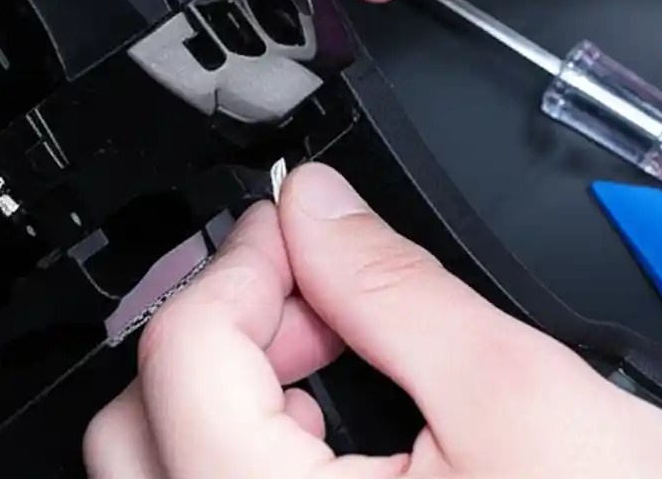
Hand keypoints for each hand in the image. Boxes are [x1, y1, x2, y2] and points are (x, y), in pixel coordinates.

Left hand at [84, 163, 661, 477]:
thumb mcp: (520, 398)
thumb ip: (397, 287)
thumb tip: (320, 208)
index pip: (182, 352)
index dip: (240, 260)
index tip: (292, 225)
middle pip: (142, 417)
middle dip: (225, 326)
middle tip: (316, 292)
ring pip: (161, 467)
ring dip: (224, 387)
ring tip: (327, 360)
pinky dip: (242, 446)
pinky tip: (322, 434)